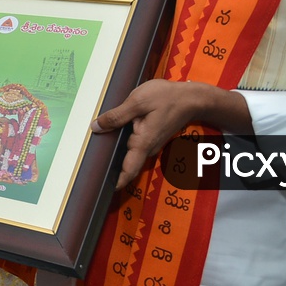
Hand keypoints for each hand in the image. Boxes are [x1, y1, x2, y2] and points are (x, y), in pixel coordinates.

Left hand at [93, 79, 237, 189]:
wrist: (193, 99)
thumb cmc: (167, 98)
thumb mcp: (137, 102)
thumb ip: (117, 116)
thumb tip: (96, 127)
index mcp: (143, 142)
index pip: (129, 169)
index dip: (117, 181)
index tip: (104, 188)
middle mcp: (149, 148)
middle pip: (128, 163)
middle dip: (112, 167)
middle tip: (92, 167)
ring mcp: (152, 144)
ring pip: (131, 154)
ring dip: (116, 155)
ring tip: (98, 152)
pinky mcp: (153, 138)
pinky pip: (136, 146)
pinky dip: (124, 145)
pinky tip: (112, 137)